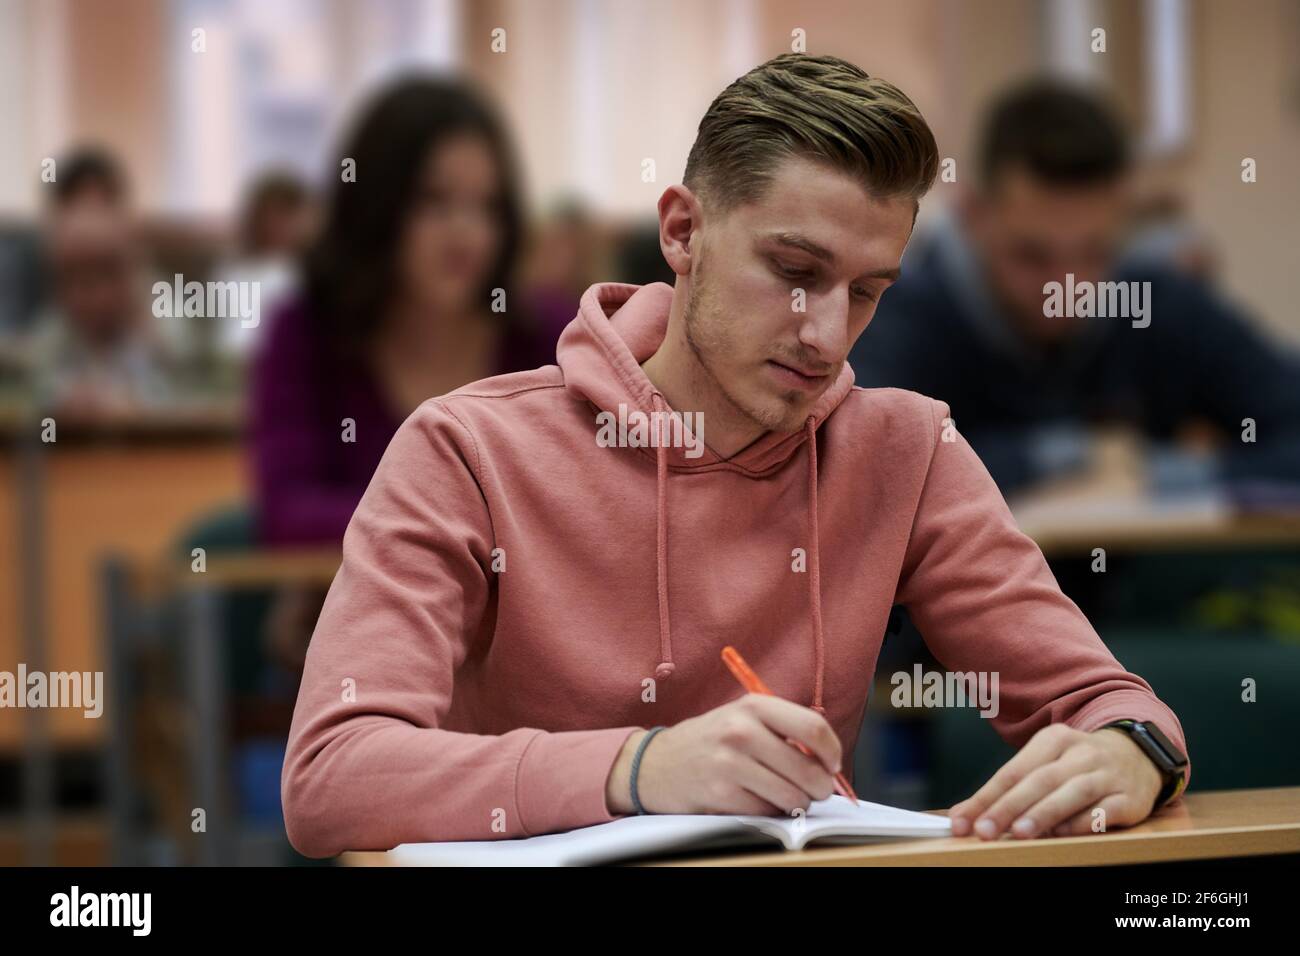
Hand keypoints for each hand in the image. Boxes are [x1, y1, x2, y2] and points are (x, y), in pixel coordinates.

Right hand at [604, 695, 839, 815]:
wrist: (654, 764)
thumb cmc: (710, 741)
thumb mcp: (743, 719)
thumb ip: (784, 731)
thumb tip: (829, 763)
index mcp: (753, 706)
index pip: (813, 727)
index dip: (832, 752)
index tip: (834, 765)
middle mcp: (741, 730)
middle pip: (808, 768)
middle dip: (820, 787)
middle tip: (816, 791)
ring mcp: (729, 763)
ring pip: (792, 795)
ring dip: (797, 803)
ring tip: (787, 797)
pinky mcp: (720, 794)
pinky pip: (767, 811)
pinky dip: (770, 812)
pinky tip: (758, 800)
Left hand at [949, 723, 1162, 839]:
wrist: (1140, 755)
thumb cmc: (1078, 765)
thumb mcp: (1046, 763)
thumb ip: (1010, 788)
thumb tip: (966, 815)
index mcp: (1054, 739)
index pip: (1013, 770)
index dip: (986, 797)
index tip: (962, 820)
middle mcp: (1081, 754)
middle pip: (1039, 780)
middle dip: (1008, 806)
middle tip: (984, 830)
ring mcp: (1107, 775)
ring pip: (1072, 792)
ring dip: (1044, 813)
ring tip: (1018, 833)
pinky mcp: (1130, 799)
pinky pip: (1104, 811)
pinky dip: (1081, 823)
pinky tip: (1061, 834)